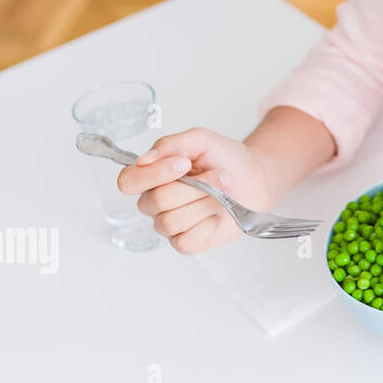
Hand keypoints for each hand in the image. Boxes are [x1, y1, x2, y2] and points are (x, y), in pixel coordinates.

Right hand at [116, 127, 276, 253]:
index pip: (128, 181)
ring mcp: (168, 223)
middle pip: (156, 201)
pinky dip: (206, 226)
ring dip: (205, 204)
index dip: (153, 174)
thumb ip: (172, 144)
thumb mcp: (202, 140)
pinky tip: (216, 215)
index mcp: (152, 175)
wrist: (255, 179)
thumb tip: (144, 159)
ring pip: (171, 221)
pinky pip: (184, 241)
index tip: (184, 163)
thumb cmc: (226, 160)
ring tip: (220, 195)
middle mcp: (154, 201)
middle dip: (195, 187)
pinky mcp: (186, 242)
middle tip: (219, 176)